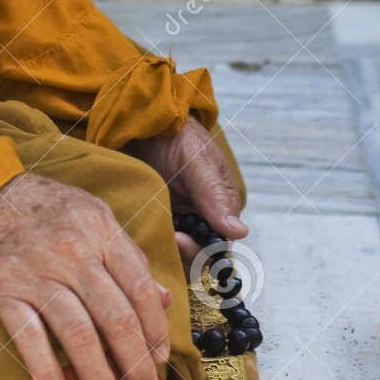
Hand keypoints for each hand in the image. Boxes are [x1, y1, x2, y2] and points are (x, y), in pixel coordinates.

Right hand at [0, 172, 170, 379]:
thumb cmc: (39, 204)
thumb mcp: (89, 213)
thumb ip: (125, 253)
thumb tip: (162, 298)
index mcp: (98, 228)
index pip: (138, 286)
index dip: (155, 328)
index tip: (160, 359)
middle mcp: (71, 250)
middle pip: (114, 316)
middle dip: (135, 362)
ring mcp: (34, 270)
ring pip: (77, 333)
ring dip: (97, 376)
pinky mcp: (0, 288)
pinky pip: (28, 335)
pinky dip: (44, 368)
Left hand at [135, 117, 246, 266]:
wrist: (146, 122)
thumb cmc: (178, 137)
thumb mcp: (198, 164)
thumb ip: (215, 196)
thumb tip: (240, 232)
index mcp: (221, 208)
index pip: (218, 248)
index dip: (201, 252)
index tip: (179, 238)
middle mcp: (202, 219)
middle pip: (197, 257)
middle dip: (182, 255)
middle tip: (165, 235)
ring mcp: (178, 220)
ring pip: (176, 254)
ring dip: (165, 250)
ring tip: (150, 230)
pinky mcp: (157, 218)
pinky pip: (157, 241)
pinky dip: (150, 242)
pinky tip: (140, 232)